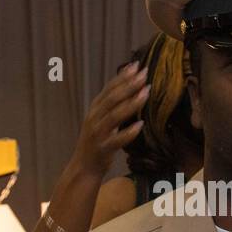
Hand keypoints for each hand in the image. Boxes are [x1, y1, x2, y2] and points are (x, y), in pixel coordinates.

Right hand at [69, 62, 148, 178]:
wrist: (84, 167)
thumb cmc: (98, 141)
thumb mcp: (102, 119)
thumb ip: (112, 105)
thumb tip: (130, 86)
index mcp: (95, 109)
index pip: (109, 89)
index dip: (122, 76)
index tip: (136, 65)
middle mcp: (94, 118)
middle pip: (112, 98)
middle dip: (129, 85)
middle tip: (144, 74)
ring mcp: (97, 134)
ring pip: (115, 116)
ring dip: (131, 103)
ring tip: (146, 93)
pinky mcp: (102, 149)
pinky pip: (117, 140)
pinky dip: (128, 132)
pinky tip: (141, 125)